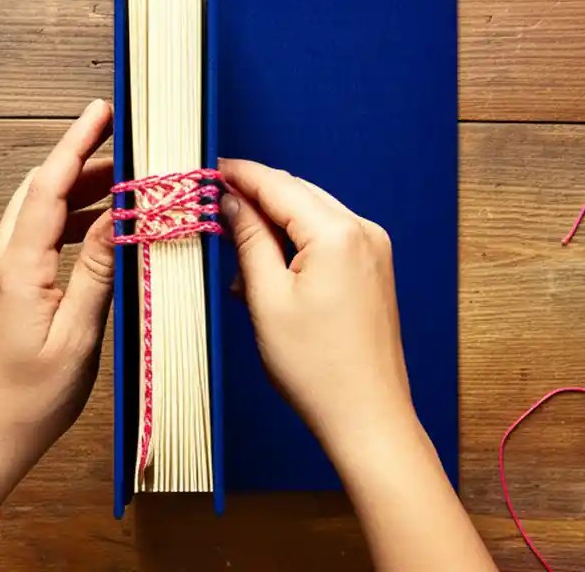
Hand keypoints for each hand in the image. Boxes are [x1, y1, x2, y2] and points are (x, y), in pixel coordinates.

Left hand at [0, 100, 114, 472]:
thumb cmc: (29, 400)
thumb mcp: (77, 336)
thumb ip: (99, 270)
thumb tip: (121, 215)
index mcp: (16, 267)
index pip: (47, 185)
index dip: (76, 142)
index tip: (103, 110)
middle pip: (40, 189)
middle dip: (83, 160)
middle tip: (130, 148)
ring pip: (35, 210)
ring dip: (77, 192)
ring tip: (124, 186)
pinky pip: (32, 236)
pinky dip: (66, 220)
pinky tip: (97, 229)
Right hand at [219, 158, 412, 459]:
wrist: (367, 416)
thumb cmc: (316, 367)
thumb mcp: (267, 298)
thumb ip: (249, 240)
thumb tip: (233, 202)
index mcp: (337, 233)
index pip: (279, 185)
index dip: (240, 174)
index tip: (210, 168)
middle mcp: (363, 231)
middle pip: (298, 194)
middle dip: (256, 199)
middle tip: (214, 207)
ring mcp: (374, 250)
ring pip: (312, 216)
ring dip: (274, 227)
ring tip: (239, 262)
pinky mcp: (374, 270)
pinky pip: (328, 240)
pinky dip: (297, 246)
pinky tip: (269, 274)